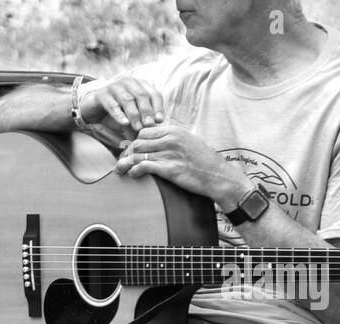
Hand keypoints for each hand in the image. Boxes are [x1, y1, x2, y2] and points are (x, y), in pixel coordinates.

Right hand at [79, 75, 165, 145]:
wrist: (90, 107)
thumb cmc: (114, 111)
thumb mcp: (130, 113)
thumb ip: (141, 118)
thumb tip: (154, 128)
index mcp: (138, 84)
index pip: (153, 93)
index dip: (158, 106)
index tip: (160, 120)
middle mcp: (127, 81)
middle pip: (142, 95)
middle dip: (147, 111)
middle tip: (149, 125)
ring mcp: (114, 86)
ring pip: (127, 100)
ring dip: (134, 115)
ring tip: (138, 128)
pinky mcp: (101, 94)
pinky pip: (112, 105)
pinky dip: (119, 114)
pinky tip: (124, 123)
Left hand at [114, 124, 251, 203]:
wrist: (218, 176)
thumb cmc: (203, 162)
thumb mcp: (188, 142)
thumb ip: (171, 139)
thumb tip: (154, 142)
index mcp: (175, 131)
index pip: (144, 132)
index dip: (134, 142)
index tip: (130, 152)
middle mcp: (171, 140)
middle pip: (138, 142)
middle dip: (127, 153)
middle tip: (123, 163)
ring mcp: (170, 154)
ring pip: (138, 154)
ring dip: (126, 163)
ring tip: (121, 170)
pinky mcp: (170, 169)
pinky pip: (144, 166)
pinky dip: (134, 170)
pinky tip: (133, 174)